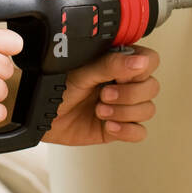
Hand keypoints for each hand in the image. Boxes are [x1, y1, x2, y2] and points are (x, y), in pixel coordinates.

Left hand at [43, 46, 159, 145]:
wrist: (39, 115)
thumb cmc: (55, 87)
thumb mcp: (83, 72)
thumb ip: (112, 64)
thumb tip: (140, 62)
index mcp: (117, 63)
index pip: (150, 60)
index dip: (140, 70)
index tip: (120, 75)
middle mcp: (123, 83)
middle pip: (152, 87)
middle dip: (129, 94)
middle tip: (105, 94)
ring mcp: (122, 106)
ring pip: (148, 109)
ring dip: (125, 112)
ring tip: (100, 110)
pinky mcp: (118, 128)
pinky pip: (139, 132)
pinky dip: (127, 130)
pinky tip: (108, 125)